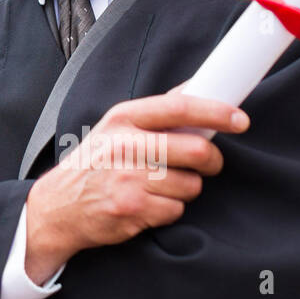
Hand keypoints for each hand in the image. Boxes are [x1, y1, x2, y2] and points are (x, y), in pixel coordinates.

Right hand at [23, 86, 249, 283]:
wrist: (59, 205)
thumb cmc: (96, 163)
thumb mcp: (115, 128)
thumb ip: (155, 113)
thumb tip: (197, 88)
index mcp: (123, 118)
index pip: (179, 107)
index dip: (216, 112)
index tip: (240, 119)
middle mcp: (124, 145)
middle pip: (196, 150)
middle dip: (211, 161)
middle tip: (206, 163)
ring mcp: (128, 178)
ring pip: (190, 185)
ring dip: (185, 189)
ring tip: (161, 186)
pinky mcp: (132, 208)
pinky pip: (176, 210)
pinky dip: (170, 210)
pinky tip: (149, 204)